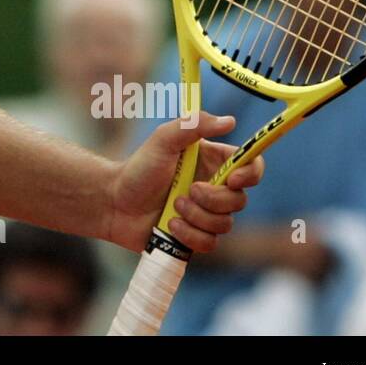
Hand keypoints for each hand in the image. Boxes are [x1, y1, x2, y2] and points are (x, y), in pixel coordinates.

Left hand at [107, 111, 264, 253]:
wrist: (114, 202)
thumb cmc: (138, 168)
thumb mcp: (163, 140)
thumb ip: (193, 125)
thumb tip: (230, 121)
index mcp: (213, 162)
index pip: (251, 166)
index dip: (250, 174)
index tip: (234, 179)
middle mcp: (214, 188)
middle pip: (239, 200)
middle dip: (213, 199)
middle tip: (188, 190)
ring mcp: (206, 214)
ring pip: (225, 224)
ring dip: (197, 216)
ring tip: (172, 207)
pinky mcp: (196, 236)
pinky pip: (210, 243)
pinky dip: (190, 235)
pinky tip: (170, 224)